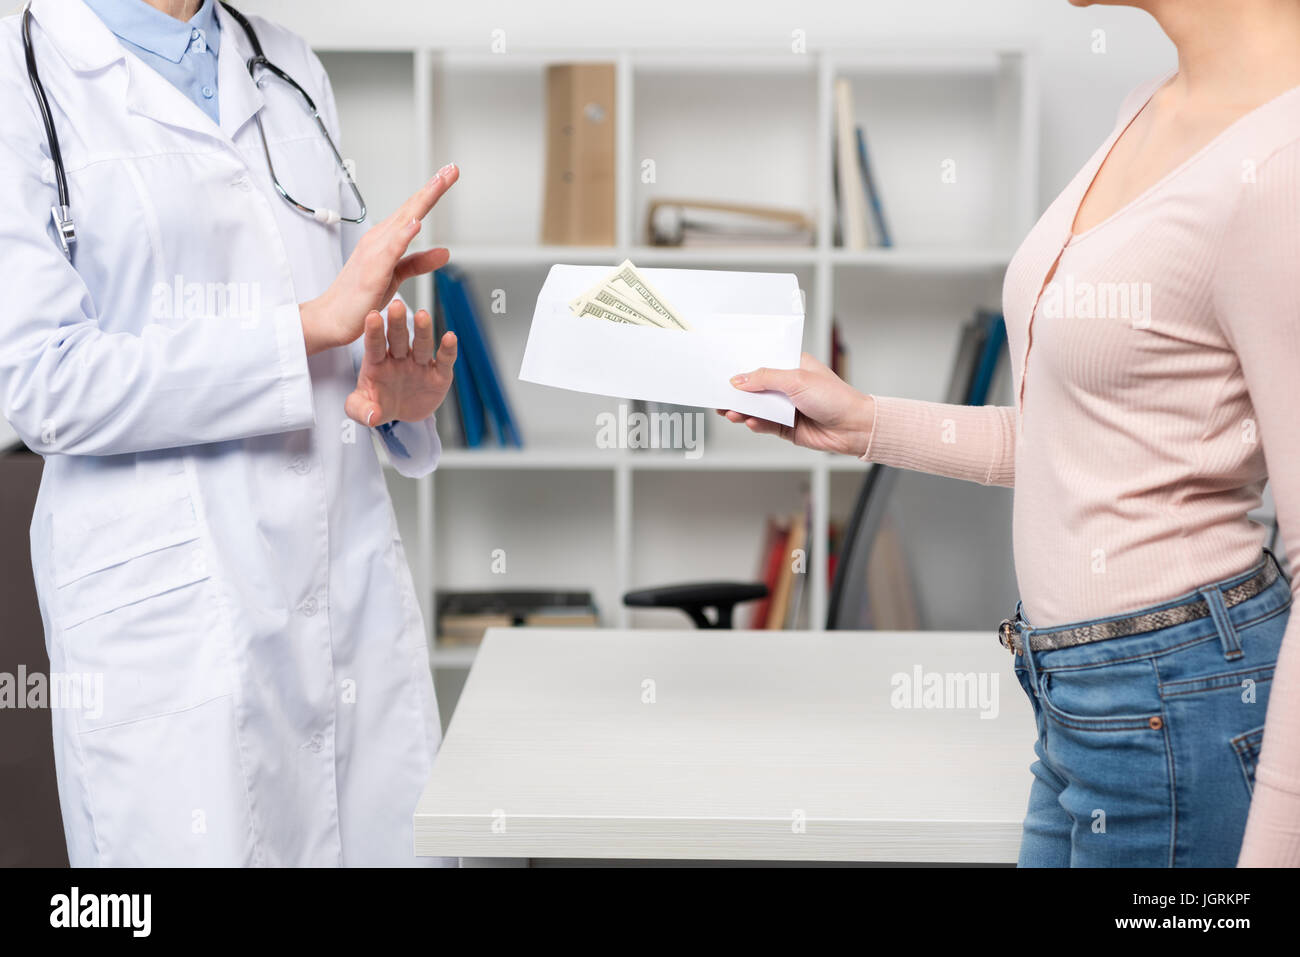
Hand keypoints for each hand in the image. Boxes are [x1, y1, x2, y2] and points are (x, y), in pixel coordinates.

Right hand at [300, 163, 459, 355]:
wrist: (332, 318)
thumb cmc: (359, 296)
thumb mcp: (396, 276)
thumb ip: (419, 262)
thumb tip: (445, 252)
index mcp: (385, 239)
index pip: (412, 210)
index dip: (432, 191)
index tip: (449, 173)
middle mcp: (379, 240)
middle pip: (410, 208)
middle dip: (432, 188)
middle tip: (451, 169)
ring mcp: (374, 253)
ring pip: (403, 222)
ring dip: (421, 202)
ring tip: (439, 183)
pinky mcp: (372, 272)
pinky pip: (390, 251)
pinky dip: (403, 235)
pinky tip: (416, 223)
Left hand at [344, 300, 456, 426]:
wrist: (400, 413)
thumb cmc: (378, 404)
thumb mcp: (361, 409)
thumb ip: (360, 410)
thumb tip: (372, 415)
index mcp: (377, 362)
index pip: (375, 344)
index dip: (374, 331)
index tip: (372, 316)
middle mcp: (399, 358)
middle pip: (398, 338)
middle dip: (397, 322)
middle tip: (396, 305)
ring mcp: (419, 364)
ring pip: (422, 344)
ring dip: (422, 330)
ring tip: (423, 315)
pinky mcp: (438, 374)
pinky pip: (444, 360)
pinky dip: (448, 350)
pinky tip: (450, 337)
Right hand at [719, 352, 875, 457]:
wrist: (854, 428)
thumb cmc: (836, 398)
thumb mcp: (797, 380)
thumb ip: (766, 378)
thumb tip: (739, 379)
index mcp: (792, 366)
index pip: (762, 363)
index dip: (743, 367)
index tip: (724, 370)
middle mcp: (788, 386)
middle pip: (755, 388)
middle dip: (738, 392)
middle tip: (719, 395)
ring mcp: (787, 407)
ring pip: (757, 408)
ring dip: (744, 410)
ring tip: (731, 411)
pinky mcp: (787, 427)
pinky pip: (765, 425)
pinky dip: (756, 424)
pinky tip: (750, 422)